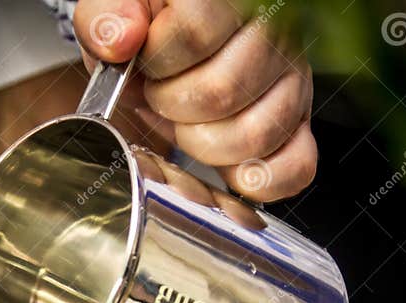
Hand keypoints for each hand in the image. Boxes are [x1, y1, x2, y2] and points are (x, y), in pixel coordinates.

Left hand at [73, 0, 316, 201]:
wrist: (168, 57)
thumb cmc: (147, 35)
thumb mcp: (117, 13)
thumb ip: (108, 15)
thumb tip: (120, 38)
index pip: (195, 33)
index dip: (157, 62)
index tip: (146, 63)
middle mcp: (275, 33)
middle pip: (221, 92)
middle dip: (172, 107)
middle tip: (162, 96)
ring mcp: (292, 81)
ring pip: (254, 136)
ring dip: (202, 145)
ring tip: (188, 123)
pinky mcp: (297, 125)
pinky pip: (295, 169)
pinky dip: (255, 181)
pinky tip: (225, 169)